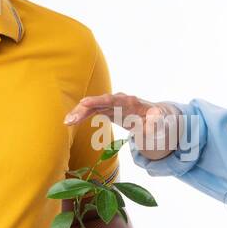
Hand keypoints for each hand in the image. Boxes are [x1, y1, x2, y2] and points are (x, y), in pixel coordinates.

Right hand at [62, 92, 180, 160]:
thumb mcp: (159, 121)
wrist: (154, 116)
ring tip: (66, 121)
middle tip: (70, 119)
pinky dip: (82, 116)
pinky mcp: (106, 110)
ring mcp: (111, 105)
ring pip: (92, 106)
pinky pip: (92, 111)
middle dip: (84, 109)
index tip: (85, 102)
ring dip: (79, 113)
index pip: (112, 100)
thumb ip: (155, 123)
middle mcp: (118, 100)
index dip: (98, 101)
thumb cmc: (157, 118)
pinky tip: (70, 121)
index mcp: (130, 102)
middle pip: (98, 102)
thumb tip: (150, 128)